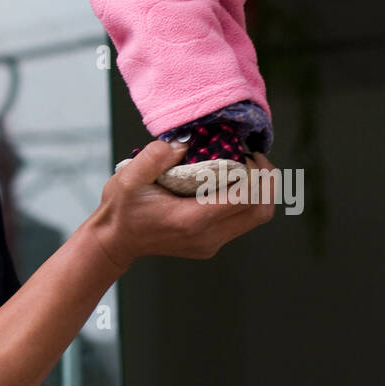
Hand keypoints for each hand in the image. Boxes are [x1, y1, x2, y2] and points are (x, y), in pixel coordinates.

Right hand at [91, 140, 276, 273]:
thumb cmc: (122, 209)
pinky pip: (241, 222)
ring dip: (258, 192)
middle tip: (255, 159)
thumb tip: (185, 141)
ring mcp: (211, 244)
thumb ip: (156, 156)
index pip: (245, 200)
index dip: (259, 175)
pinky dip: (244, 200)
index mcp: (192, 219)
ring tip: (243, 168)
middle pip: (261, 212)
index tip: (250, 154)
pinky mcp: (211, 244)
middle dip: (268, 182)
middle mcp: (208, 236)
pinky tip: (228, 182)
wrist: (116, 240)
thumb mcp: (129, 176)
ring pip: (255, 219)